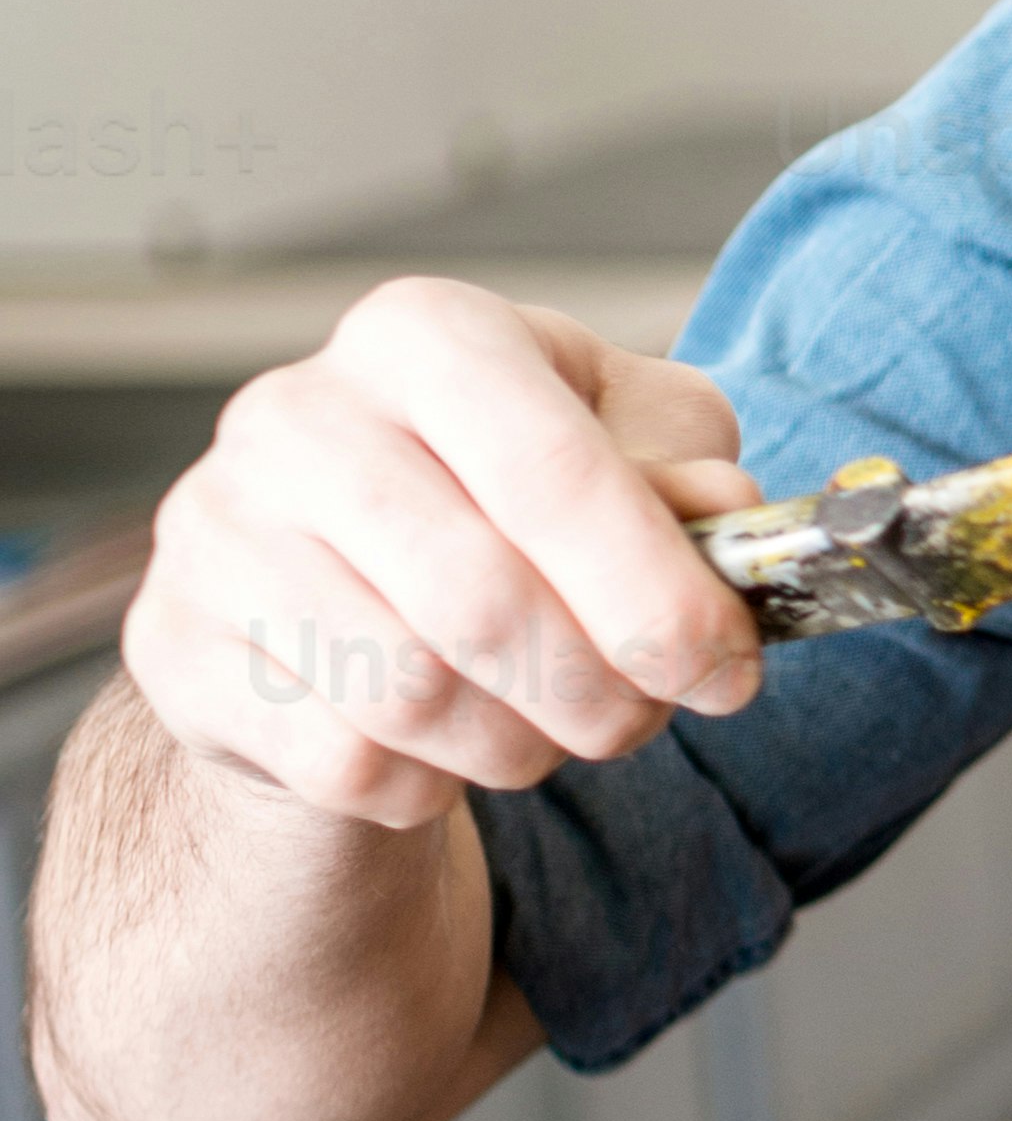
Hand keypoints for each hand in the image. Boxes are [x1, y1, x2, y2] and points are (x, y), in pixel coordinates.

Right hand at [121, 281, 760, 841]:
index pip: (554, 471)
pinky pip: (343, 761)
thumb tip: (726, 513)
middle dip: (600, 694)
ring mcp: (218, 530)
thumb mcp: (620, 444)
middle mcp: (298, 415)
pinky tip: (446, 747)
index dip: (657, 593)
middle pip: (484, 604)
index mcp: (424, 335)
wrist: (326, 576)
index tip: (724, 669)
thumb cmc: (497, 498)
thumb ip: (687, 470)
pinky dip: (429, 785)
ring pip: (412, 697)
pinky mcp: (177, 643)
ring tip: (549, 729)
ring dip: (520, 747)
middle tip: (643, 719)